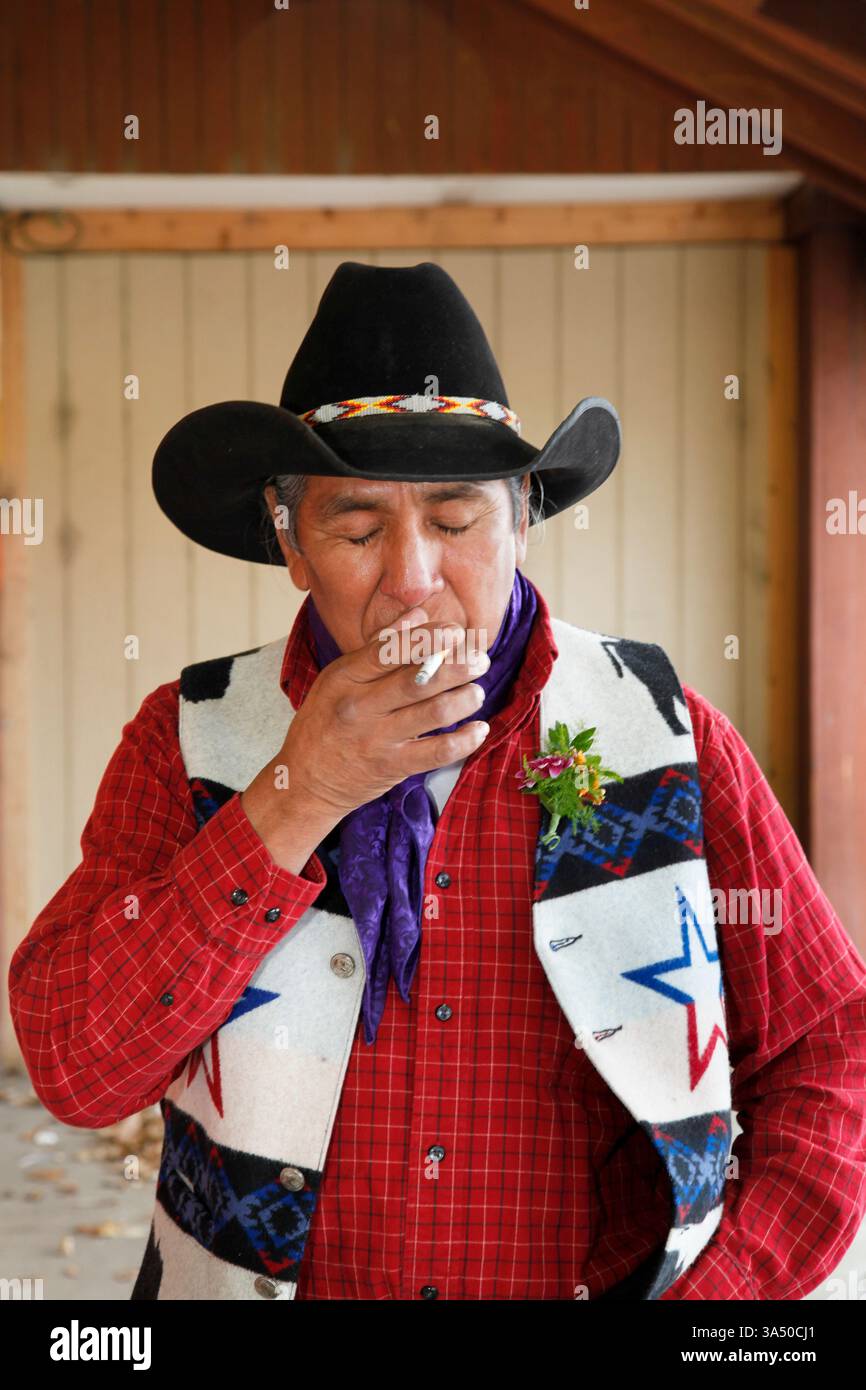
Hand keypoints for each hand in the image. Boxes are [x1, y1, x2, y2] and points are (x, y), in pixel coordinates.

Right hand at [278, 604, 490, 818]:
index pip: (390, 650)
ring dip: (465, 699)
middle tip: (481, 660)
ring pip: (433, 713)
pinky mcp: (392, 767)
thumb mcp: (337, 679)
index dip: (428, 639)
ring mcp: (377, 738)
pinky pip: (438, 752)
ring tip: (477, 692)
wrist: (305, 780)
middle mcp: (360, 706)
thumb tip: (418, 615)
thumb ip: (377, 647)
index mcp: (345, 677)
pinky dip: (465, 740)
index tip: (456, 632)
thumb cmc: (325, 722)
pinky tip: (479, 729)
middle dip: (458, 667)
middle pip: (418, 680)